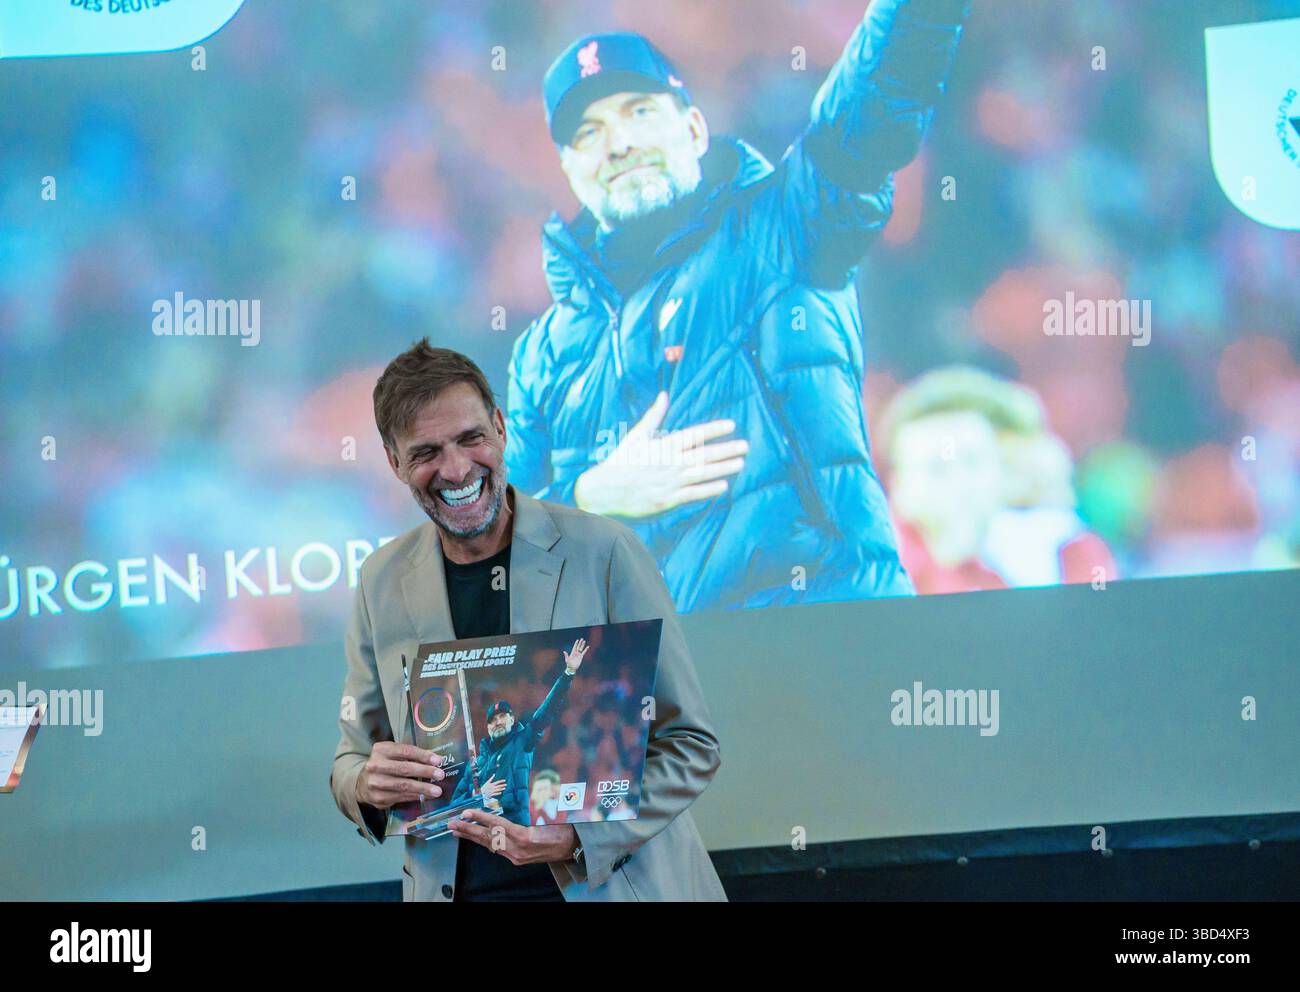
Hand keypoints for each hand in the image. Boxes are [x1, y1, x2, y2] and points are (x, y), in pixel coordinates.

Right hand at [356, 741, 444, 809]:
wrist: (362, 783)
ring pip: (403, 785)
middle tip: (440, 775)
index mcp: (381, 750)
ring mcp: (375, 783)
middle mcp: (375, 765)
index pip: (405, 751)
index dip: (423, 755)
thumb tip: (435, 760)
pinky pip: (401, 797)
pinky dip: (415, 796)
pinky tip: (425, 796)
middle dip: (425, 772)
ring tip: (437, 790)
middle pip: (405, 768)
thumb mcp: (392, 754)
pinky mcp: (378, 798)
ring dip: (423, 788)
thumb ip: (410, 755)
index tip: (438, 760)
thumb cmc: (384, 765)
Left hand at [448, 808, 576, 865]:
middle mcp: (517, 848)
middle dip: (468, 830)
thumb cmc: (562, 830)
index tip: (466, 812)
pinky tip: (476, 838)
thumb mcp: (545, 819)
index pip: (497, 825)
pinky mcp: (517, 859)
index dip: (480, 818)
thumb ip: (525, 815)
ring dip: (472, 837)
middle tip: (451, 824)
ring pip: (489, 845)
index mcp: (524, 836)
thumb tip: (506, 809)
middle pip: (487, 838)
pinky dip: (485, 842)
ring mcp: (516, 855)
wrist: (572, 848)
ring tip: (457, 830)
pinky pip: (497, 849)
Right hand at [479, 774, 506, 800]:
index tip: (504, 780)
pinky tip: (500, 792)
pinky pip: (495, 794)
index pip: (497, 782)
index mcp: (491, 784)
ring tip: (504, 788)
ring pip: (497, 790)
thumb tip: (494, 774)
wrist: (481, 792)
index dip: (501, 781)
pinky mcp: (491, 794)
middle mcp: (492, 788)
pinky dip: (498, 793)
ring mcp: (491, 791)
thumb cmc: (485, 787)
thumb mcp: (487, 782)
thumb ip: (491, 778)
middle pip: (498, 786)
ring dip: (501, 789)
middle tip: (506, 784)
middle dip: (502, 785)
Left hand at [563, 637, 587, 673]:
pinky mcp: (581, 657)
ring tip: (584, 641)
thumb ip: (566, 655)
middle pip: (578, 646)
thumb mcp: (567, 659)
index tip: (577, 640)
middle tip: (582, 639)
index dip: (576, 643)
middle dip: (580, 643)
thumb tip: (564, 651)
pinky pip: (584, 652)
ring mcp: (578, 654)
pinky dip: (586, 650)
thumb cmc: (568, 664)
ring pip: (581, 648)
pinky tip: (587, 647)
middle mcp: (576, 653)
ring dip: (583, 645)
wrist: (572, 668)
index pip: (575, 647)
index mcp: (572, 653)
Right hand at [574, 392, 746, 517]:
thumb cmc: (621, 461)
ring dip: (723, 468)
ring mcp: (670, 482)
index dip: (714, 429)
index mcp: (663, 446)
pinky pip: (694, 494)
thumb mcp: (636, 436)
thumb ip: (654, 416)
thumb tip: (664, 395)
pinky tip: (724, 485)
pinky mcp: (668, 500)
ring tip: (740, 463)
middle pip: (704, 454)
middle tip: (746, 445)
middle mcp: (670, 463)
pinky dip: (709, 490)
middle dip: (726, 449)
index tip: (731, 425)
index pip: (694, 434)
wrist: (604, 491)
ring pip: (703, 473)